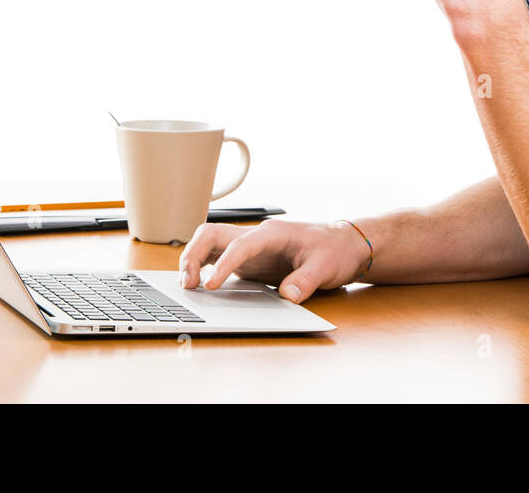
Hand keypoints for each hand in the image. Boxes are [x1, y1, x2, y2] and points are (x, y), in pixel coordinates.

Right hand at [177, 218, 370, 302]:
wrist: (342, 245)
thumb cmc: (334, 250)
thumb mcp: (326, 266)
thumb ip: (306, 280)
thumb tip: (288, 295)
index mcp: (272, 233)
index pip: (239, 245)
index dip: (223, 264)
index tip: (211, 285)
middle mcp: (256, 236)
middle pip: (213, 235)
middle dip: (194, 255)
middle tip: (187, 283)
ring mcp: (250, 248)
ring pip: (210, 244)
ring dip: (193, 260)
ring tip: (186, 285)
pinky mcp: (249, 260)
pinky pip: (218, 258)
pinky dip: (203, 268)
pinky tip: (199, 285)